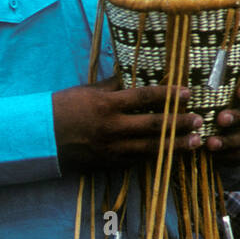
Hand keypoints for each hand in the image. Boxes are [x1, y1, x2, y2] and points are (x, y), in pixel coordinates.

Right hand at [52, 76, 201, 171]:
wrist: (40, 138)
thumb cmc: (62, 109)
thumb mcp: (87, 90)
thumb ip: (113, 85)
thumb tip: (133, 74)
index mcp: (107, 104)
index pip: (144, 97)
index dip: (168, 96)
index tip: (187, 93)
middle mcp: (112, 128)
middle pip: (153, 125)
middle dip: (179, 124)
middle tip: (199, 121)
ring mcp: (111, 149)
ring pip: (150, 148)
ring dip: (175, 146)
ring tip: (194, 143)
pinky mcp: (108, 164)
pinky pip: (136, 160)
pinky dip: (155, 158)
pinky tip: (170, 156)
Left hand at [206, 79, 239, 165]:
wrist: (229, 139)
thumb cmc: (217, 112)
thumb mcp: (214, 101)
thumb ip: (209, 92)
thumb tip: (187, 75)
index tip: (237, 91)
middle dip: (235, 117)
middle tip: (220, 119)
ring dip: (227, 141)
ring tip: (211, 143)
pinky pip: (238, 155)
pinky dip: (225, 156)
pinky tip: (212, 156)